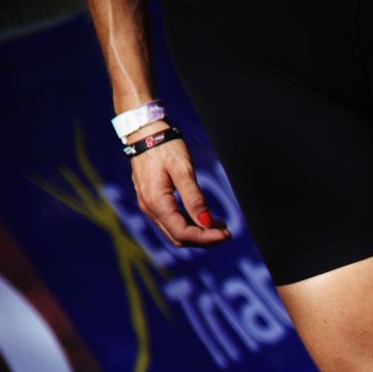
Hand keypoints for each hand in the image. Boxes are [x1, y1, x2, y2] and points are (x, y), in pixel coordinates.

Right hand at [127, 128, 228, 246]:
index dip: (206, 238)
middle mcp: (150, 208)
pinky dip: (190, 224)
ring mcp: (150, 206)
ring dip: (199, 233)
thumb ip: (194, 198)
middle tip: (226, 232)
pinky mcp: (154, 202)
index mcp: (156, 202)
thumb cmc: (165, 147)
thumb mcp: (183, 170)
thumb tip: (206, 223)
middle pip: (179, 237)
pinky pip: (172, 222)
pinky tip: (206, 218)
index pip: (182, 233)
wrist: (145, 133)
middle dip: (204, 239)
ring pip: (176, 232)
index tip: (227, 234)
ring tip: (220, 225)